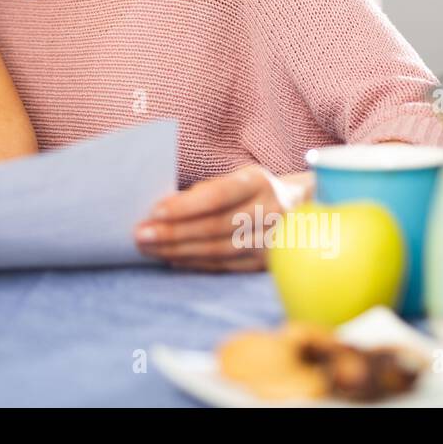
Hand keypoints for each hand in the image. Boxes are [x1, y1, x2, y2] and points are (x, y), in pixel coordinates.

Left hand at [134, 165, 313, 271]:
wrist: (302, 209)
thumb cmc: (252, 190)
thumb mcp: (238, 177)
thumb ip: (208, 189)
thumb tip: (163, 208)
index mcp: (258, 182)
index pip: (218, 194)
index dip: (186, 205)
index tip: (154, 210)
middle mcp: (270, 211)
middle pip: (215, 226)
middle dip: (173, 232)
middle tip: (140, 234)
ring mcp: (271, 241)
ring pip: (218, 250)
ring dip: (178, 250)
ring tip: (149, 249)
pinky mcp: (266, 264)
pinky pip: (225, 266)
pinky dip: (195, 263)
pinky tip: (172, 259)